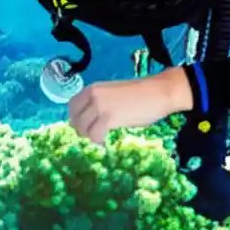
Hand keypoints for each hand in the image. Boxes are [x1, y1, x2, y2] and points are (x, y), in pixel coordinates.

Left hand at [67, 68, 193, 144]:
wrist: (157, 92)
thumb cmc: (140, 94)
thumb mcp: (113, 94)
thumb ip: (100, 102)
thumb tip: (90, 119)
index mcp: (92, 88)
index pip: (72, 106)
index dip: (76, 118)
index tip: (84, 125)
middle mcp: (92, 96)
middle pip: (75, 119)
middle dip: (82, 130)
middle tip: (93, 134)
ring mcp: (99, 106)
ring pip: (83, 128)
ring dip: (90, 136)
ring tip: (101, 137)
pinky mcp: (108, 118)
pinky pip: (94, 135)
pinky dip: (98, 141)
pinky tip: (105, 141)